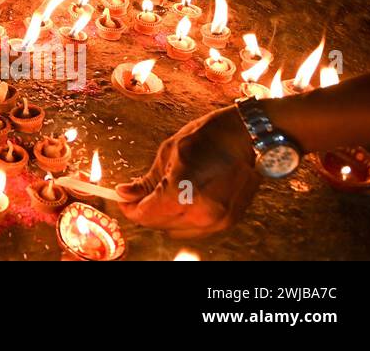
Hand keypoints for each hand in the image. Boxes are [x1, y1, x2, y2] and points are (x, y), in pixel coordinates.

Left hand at [114, 106, 261, 237]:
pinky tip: (180, 201)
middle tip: (137, 195)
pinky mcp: (227, 222)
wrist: (247, 138)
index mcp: (181, 194)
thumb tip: (124, 193)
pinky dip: (182, 219)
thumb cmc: (207, 138)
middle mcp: (199, 215)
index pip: (144, 215)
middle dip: (144, 211)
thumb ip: (146, 180)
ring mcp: (216, 222)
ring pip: (175, 230)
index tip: (123, 198)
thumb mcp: (168, 153)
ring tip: (160, 195)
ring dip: (163, 217)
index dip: (129, 208)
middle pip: (158, 225)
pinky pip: (194, 230)